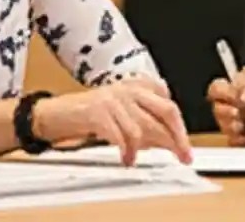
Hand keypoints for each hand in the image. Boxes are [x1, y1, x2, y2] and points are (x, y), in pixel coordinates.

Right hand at [33, 77, 192, 165]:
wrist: (58, 112)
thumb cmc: (94, 115)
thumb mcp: (125, 115)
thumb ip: (148, 124)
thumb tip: (172, 142)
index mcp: (139, 86)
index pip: (169, 106)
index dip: (180, 129)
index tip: (186, 148)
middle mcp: (130, 89)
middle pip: (166, 111)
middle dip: (176, 137)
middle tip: (182, 156)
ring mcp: (114, 99)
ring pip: (143, 127)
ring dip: (144, 148)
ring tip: (135, 159)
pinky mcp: (98, 112)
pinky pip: (120, 135)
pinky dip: (126, 150)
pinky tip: (126, 158)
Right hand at [207, 68, 244, 145]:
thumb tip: (239, 93)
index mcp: (234, 87)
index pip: (216, 89)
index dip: (224, 94)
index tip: (239, 98)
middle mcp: (233, 104)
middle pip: (218, 110)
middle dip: (226, 113)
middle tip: (238, 112)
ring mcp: (238, 120)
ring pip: (223, 126)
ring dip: (231, 127)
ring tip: (242, 125)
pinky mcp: (244, 136)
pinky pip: (234, 142)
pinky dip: (240, 141)